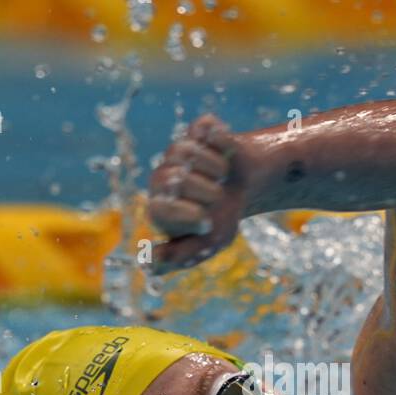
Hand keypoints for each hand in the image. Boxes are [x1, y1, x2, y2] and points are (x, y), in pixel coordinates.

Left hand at [148, 114, 245, 273]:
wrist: (248, 189)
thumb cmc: (222, 217)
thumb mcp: (205, 245)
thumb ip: (179, 256)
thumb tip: (147, 264)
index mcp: (159, 207)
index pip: (161, 209)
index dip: (189, 215)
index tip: (207, 221)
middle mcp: (162, 177)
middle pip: (176, 179)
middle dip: (207, 192)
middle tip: (217, 198)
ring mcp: (177, 151)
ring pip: (189, 152)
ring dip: (216, 168)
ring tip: (221, 178)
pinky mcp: (197, 129)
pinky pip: (207, 129)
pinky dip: (224, 144)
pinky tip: (226, 155)